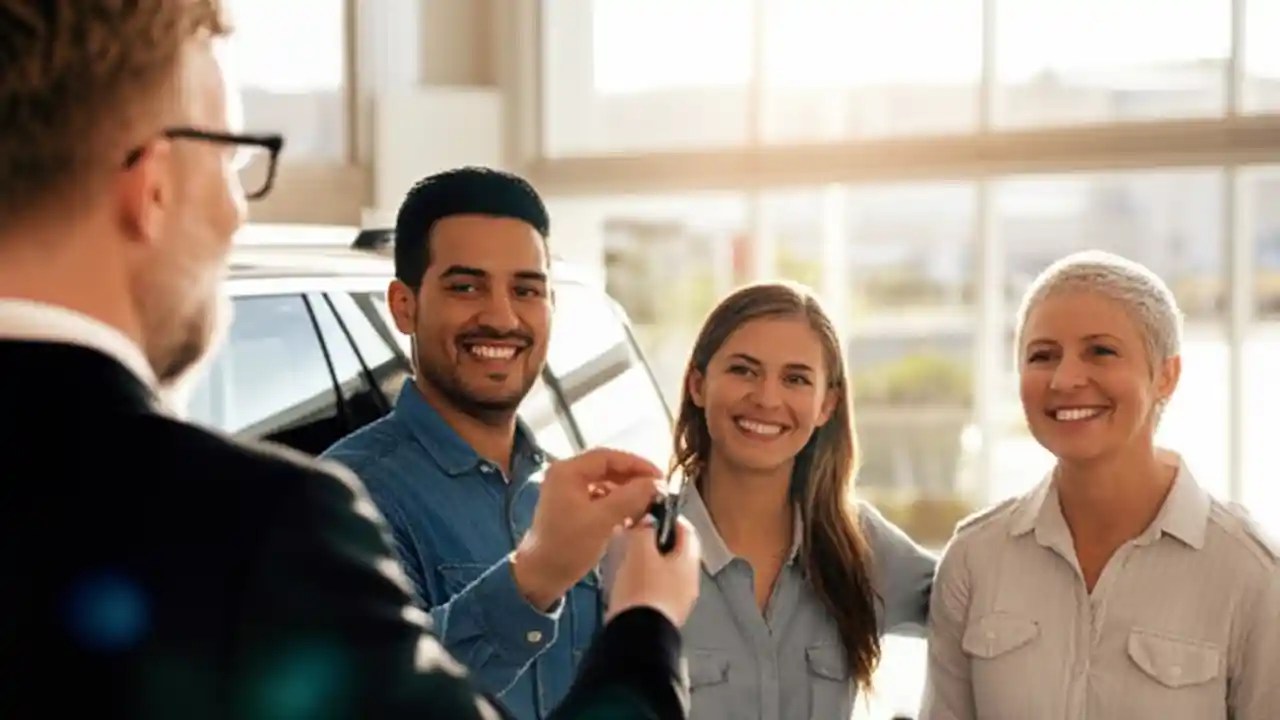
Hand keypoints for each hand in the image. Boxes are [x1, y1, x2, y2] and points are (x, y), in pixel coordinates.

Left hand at [512, 448, 663, 609]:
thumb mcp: (602, 520)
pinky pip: (598, 497)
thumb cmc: (568, 546)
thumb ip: (630, 497)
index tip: (660, 477)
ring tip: (646, 505)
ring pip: (604, 483)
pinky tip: (629, 516)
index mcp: (568, 471)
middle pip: (607, 468)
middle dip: (633, 479)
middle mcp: (565, 475)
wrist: (540, 576)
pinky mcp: (570, 507)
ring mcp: (566, 491)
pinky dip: (616, 504)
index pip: (609, 457)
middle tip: (657, 492)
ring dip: (626, 492)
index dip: (637, 464)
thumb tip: (656, 483)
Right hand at [604, 516, 700, 627]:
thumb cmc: (642, 586)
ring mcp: (678, 600)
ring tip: (624, 556)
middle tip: (632, 534)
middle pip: (675, 551)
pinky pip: (656, 589)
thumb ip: (644, 530)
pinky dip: (643, 580)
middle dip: (654, 540)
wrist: (638, 635)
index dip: (668, 517)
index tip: (648, 513)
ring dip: (647, 560)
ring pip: (664, 571)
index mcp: (689, 561)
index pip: (686, 530)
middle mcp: (690, 580)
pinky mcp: (663, 615)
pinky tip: (625, 580)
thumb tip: (648, 522)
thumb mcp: (640, 550)